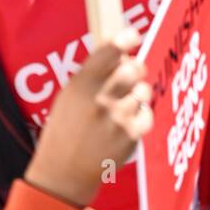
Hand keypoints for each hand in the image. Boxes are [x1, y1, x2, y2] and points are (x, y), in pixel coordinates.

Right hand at [24, 28, 152, 208]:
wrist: (63, 174)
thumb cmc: (66, 131)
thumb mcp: (69, 97)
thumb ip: (92, 75)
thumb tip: (121, 53)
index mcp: (81, 85)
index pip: (109, 50)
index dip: (125, 38)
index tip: (133, 35)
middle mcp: (100, 99)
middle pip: (133, 68)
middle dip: (135, 69)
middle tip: (130, 74)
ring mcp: (117, 118)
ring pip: (143, 91)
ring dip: (137, 95)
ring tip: (121, 107)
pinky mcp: (130, 136)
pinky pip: (146, 114)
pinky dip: (140, 117)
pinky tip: (124, 124)